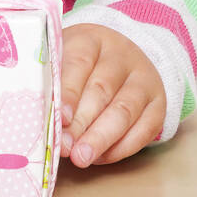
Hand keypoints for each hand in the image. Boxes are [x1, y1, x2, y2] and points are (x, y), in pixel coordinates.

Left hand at [59, 23, 164, 167]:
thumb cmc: (78, 67)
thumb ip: (51, 85)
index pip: (79, 63)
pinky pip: (145, 128)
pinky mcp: (158, 103)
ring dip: (101, 138)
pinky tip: (100, 158)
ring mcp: (143, 78)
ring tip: (82, 157)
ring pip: (125, 110)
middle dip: (81, 123)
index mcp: (91, 39)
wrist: (121, 60)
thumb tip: (38, 119)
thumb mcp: (62, 62)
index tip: (59, 117)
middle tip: (65, 147)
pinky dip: (121, 147)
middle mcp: (122, 55)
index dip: (69, 92)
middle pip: (102, 90)